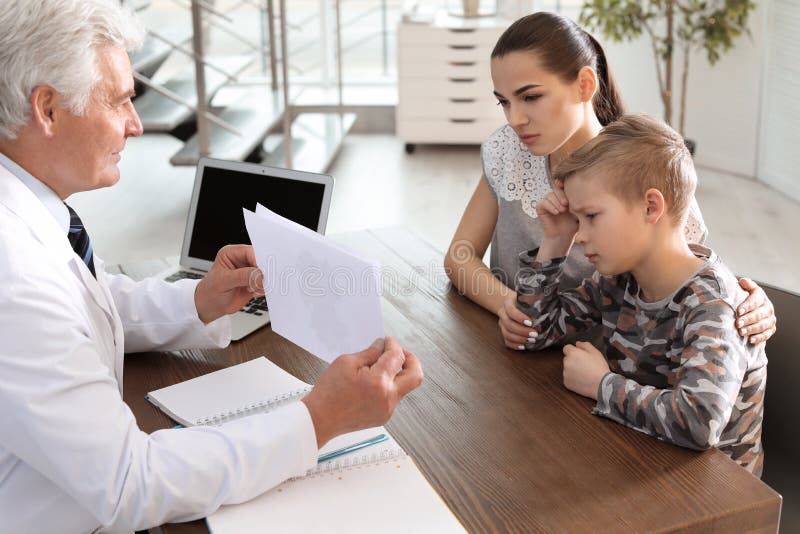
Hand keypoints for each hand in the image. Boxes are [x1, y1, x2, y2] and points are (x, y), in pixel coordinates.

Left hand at [194, 245, 263, 323]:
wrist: (210, 307)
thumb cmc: (210, 292)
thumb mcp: (223, 282)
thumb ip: (241, 276)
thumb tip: (258, 275)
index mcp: (231, 253)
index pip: (251, 252)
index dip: (259, 261)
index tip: (263, 272)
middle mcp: (242, 260)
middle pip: (261, 261)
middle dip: (264, 272)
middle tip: (261, 282)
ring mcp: (249, 271)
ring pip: (266, 272)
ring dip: (264, 282)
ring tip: (254, 290)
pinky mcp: (254, 282)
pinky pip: (266, 283)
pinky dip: (264, 289)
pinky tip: (255, 293)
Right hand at [302, 337, 423, 447]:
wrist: (319, 420)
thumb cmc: (328, 394)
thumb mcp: (345, 362)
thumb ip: (369, 353)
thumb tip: (381, 347)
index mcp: (378, 382)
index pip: (397, 356)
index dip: (393, 344)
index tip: (387, 342)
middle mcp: (387, 398)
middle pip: (416, 375)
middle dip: (411, 360)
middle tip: (400, 353)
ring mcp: (388, 410)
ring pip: (405, 387)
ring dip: (397, 374)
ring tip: (379, 368)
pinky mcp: (384, 417)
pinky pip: (394, 397)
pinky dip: (388, 386)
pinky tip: (372, 383)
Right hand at [498, 293, 536, 349]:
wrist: (513, 303)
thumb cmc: (525, 301)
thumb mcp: (528, 297)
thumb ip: (534, 299)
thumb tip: (546, 305)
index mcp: (508, 303)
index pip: (511, 310)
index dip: (519, 317)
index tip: (531, 322)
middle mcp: (502, 313)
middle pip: (509, 324)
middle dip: (522, 331)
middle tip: (535, 334)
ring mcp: (502, 324)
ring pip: (506, 334)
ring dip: (519, 339)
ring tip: (532, 340)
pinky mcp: (503, 332)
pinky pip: (506, 341)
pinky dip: (515, 345)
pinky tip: (524, 346)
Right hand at [535, 180, 577, 240]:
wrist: (563, 235)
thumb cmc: (573, 223)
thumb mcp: (579, 210)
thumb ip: (579, 201)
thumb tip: (582, 192)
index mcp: (564, 195)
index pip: (562, 184)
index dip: (563, 183)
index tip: (565, 186)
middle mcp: (554, 196)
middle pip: (556, 189)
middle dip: (561, 195)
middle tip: (566, 204)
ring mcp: (547, 201)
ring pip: (549, 195)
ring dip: (556, 202)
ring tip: (562, 211)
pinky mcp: (540, 207)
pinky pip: (542, 202)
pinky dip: (549, 206)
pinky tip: (556, 212)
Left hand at [562, 341, 609, 399]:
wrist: (601, 385)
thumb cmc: (599, 367)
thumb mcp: (595, 352)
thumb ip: (584, 345)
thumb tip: (577, 344)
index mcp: (572, 353)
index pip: (566, 348)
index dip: (574, 350)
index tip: (580, 355)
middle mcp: (566, 363)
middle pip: (567, 359)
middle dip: (573, 360)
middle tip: (585, 365)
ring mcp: (565, 374)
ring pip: (567, 369)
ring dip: (573, 369)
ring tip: (585, 373)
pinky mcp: (566, 383)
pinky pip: (568, 378)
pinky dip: (573, 379)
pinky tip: (583, 380)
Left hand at [737, 278, 776, 343]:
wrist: (750, 309)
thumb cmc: (743, 298)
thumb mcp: (744, 290)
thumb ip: (744, 285)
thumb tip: (743, 281)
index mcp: (760, 296)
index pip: (755, 300)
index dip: (747, 306)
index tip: (738, 311)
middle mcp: (768, 307)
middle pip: (759, 314)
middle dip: (748, 319)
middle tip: (737, 323)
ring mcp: (770, 319)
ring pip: (763, 325)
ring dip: (751, 329)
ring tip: (741, 332)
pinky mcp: (771, 329)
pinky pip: (766, 334)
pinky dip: (759, 338)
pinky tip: (750, 340)